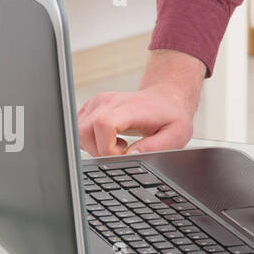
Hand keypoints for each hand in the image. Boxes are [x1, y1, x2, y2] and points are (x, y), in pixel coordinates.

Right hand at [77, 49, 202, 155]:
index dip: (107, 147)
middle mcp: (109, 101)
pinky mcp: (91, 107)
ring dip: (92, 146)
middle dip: (98, 150)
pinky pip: (78, 128)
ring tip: (115, 144)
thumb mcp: (176, 134)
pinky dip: (88, 140)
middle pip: (85, 130)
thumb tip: (131, 154)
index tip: (122, 152)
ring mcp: (98, 102)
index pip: (104, 124)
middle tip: (119, 151)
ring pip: (78, 131)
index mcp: (130, 106)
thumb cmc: (170, 117)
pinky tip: (107, 139)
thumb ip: (155, 146)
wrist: (165, 99)